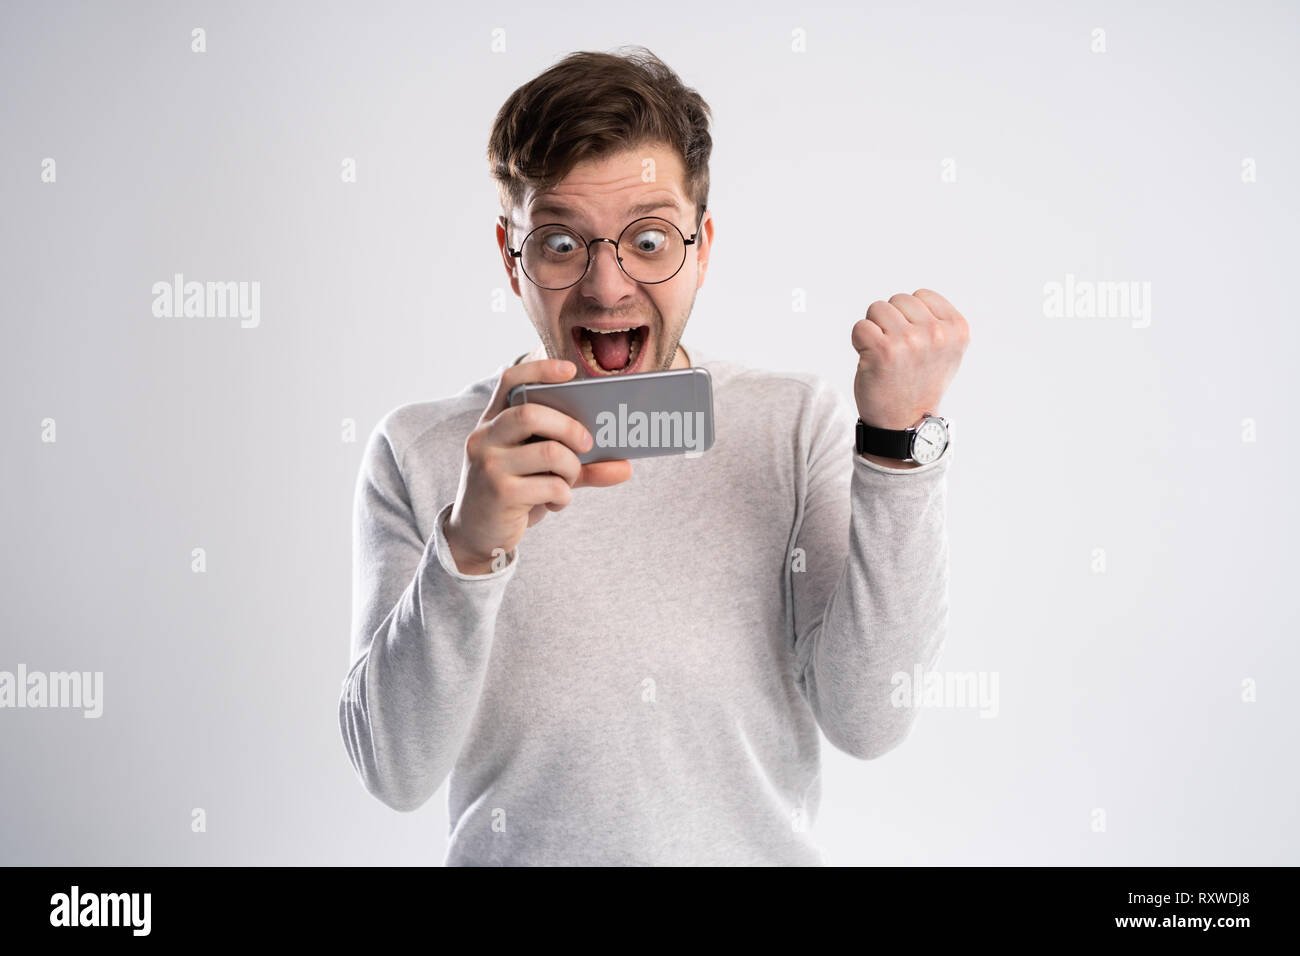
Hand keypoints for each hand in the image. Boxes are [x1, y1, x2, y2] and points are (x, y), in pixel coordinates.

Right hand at [444, 359, 631, 573]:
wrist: (477, 535)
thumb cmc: (513, 494)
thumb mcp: (542, 473)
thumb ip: (580, 465)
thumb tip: (625, 467)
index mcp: (492, 422)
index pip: (510, 380)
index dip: (540, 370)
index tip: (571, 372)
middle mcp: (485, 438)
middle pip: (531, 413)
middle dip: (570, 427)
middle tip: (587, 444)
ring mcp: (489, 465)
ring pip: (549, 452)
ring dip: (572, 467)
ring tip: (569, 480)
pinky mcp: (499, 493)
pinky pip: (550, 485)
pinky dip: (563, 495)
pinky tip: (555, 502)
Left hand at [852, 289, 970, 457]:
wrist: (906, 424)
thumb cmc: (921, 384)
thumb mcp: (947, 351)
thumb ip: (938, 321)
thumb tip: (915, 298)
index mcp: (957, 328)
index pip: (921, 296)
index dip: (910, 317)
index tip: (914, 344)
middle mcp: (936, 333)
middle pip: (897, 300)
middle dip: (891, 323)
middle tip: (898, 354)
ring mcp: (910, 340)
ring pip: (877, 309)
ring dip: (875, 331)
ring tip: (886, 357)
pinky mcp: (883, 350)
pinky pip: (860, 327)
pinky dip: (859, 343)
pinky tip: (871, 361)